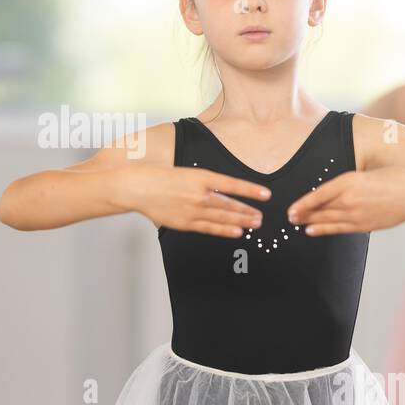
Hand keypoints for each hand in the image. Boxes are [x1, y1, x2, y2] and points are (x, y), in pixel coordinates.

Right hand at [116, 163, 269, 236]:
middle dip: (248, 211)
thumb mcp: (186, 172)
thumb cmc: (160, 177)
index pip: (233, 184)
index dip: (251, 190)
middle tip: (262, 216)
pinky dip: (225, 230)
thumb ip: (204, 182)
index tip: (266, 194)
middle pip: (230, 204)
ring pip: (223, 217)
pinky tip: (237, 232)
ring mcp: (193, 210)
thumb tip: (222, 190)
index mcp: (201, 176)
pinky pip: (209, 228)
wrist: (138, 187)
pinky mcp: (185, 222)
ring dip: (241, 221)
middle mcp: (199, 194)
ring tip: (256, 224)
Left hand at [287, 167, 404, 235]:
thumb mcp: (366, 174)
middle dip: (303, 214)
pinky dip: (325, 230)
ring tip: (296, 224)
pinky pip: (340, 228)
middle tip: (289, 217)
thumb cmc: (394, 177)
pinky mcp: (365, 225)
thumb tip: (328, 192)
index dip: (303, 203)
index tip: (291, 209)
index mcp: (349, 181)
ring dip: (311, 222)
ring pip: (328, 219)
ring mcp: (358, 214)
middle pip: (321, 209)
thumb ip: (347, 185)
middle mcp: (351, 199)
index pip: (319, 194)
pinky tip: (312, 231)